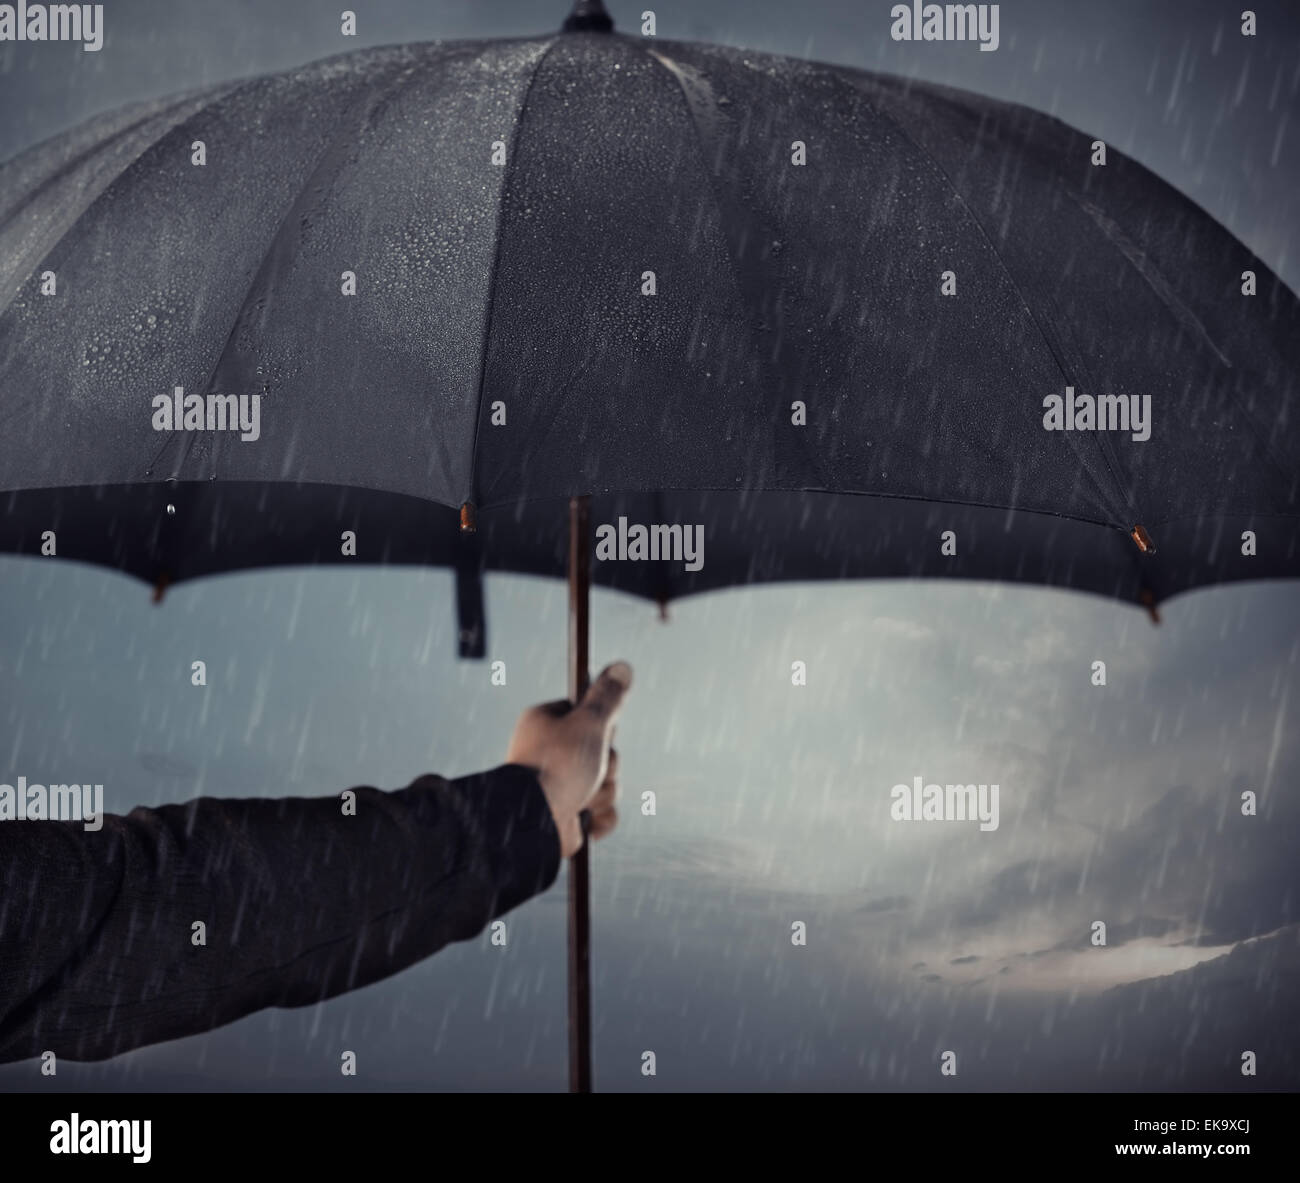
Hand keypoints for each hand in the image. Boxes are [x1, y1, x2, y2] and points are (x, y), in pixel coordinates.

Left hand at [506, 661, 631, 857]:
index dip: (601, 727)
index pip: (589, 716)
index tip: (597, 733)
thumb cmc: (558, 766)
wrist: (535, 822)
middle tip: (589, 769)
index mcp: (546, 724)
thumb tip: (622, 667)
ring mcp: (560, 786)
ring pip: (607, 784)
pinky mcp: (570, 815)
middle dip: (607, 766)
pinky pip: (603, 813)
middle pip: (605, 752)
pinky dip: (599, 818)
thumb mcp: (589, 722)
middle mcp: (550, 753)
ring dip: (603, 793)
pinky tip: (585, 818)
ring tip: (581, 798)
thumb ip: (608, 697)